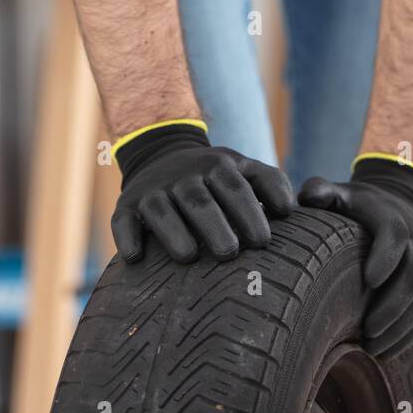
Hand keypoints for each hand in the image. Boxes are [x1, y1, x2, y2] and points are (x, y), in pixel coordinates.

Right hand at [112, 123, 294, 263]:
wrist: (162, 154)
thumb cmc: (217, 177)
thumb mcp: (245, 169)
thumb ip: (272, 183)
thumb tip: (290, 210)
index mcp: (218, 166)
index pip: (235, 187)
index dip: (249, 212)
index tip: (263, 242)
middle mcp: (184, 175)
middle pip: (199, 200)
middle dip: (214, 225)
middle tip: (230, 253)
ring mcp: (153, 189)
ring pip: (161, 208)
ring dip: (173, 232)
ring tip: (189, 257)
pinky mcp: (127, 205)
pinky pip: (122, 220)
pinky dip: (127, 236)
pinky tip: (136, 256)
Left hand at [298, 158, 412, 357]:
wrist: (398, 204)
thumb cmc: (358, 206)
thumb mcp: (339, 193)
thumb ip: (320, 192)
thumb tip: (307, 198)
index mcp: (392, 215)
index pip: (396, 234)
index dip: (385, 256)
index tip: (368, 280)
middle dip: (392, 306)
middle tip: (366, 331)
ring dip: (400, 326)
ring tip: (372, 347)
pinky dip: (409, 333)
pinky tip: (385, 349)